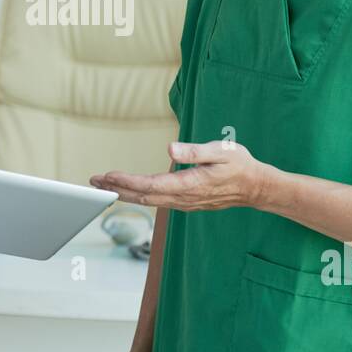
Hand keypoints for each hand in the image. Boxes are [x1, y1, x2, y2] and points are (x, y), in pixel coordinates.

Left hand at [90, 140, 268, 210]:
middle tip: (94, 181)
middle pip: (143, 196)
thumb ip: (196, 150)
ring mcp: (185, 203)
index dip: (127, 181)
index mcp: (190, 184)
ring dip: (125, 193)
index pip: (151, 185)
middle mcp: (184, 198)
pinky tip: (129, 192)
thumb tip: (170, 148)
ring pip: (149, 201)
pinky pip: (157, 201)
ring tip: (105, 185)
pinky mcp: (186, 203)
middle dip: (117, 188)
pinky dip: (139, 196)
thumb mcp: (222, 152)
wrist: (257, 188)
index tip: (108, 175)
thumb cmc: (241, 166)